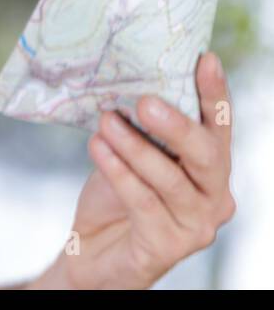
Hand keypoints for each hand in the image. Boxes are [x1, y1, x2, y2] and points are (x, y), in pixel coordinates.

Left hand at [48, 52, 235, 288]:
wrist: (90, 251)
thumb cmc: (116, 195)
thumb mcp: (128, 153)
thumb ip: (138, 128)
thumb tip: (122, 84)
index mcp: (211, 168)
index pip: (219, 126)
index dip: (214, 93)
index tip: (204, 58)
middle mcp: (215, 196)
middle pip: (207, 156)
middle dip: (177, 126)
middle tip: (145, 101)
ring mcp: (196, 225)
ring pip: (170, 180)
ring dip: (135, 147)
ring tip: (106, 120)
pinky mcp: (168, 247)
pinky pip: (143, 203)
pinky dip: (119, 173)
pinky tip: (98, 148)